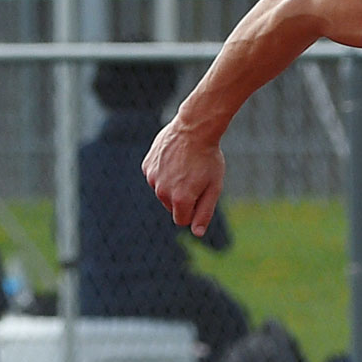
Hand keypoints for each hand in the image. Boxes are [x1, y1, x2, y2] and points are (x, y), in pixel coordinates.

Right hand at [142, 120, 226, 238]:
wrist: (194, 128)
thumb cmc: (208, 158)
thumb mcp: (214, 187)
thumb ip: (204, 213)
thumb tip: (196, 233)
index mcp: (180, 199)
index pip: (182, 220)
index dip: (194, 209)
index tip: (201, 192)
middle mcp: (162, 191)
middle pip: (172, 207)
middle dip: (183, 197)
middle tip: (195, 176)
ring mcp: (152, 178)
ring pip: (163, 192)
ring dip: (172, 184)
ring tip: (185, 166)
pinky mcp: (147, 166)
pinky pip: (155, 177)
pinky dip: (164, 172)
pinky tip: (174, 159)